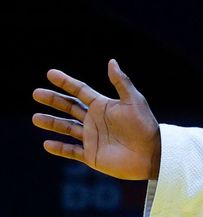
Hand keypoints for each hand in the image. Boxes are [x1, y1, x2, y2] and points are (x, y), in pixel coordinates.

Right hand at [32, 60, 160, 180]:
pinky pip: (72, 151)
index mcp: (103, 106)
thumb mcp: (134, 101)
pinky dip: (59, 148)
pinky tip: (46, 144)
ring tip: (35, 118)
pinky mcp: (92, 155)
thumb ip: (121, 82)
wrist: (152, 155)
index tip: (50, 73)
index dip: (66, 82)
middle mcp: (95, 121)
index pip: (80, 91)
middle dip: (53, 100)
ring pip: (66, 128)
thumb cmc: (145, 127)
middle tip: (36, 93)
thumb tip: (111, 61)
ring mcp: (92, 138)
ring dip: (51, 123)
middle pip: (69, 107)